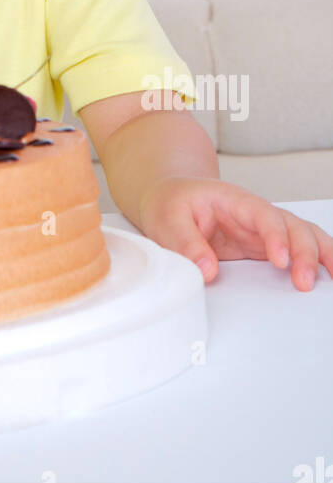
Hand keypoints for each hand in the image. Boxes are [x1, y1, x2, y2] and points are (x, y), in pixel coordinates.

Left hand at [137, 176, 332, 289]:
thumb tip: (206, 271)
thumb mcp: (166, 218)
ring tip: (331, 281)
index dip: (275, 235)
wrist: (173, 199)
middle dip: (304, 252)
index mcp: (234, 201)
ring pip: (304, 235)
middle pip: (292, 225)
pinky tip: (329, 277)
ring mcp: (264, 230)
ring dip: (320, 255)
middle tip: (303, 283)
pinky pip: (299, 250)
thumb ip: (184, 242)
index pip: (263, 214)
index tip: (280, 260)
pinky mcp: (265, 247)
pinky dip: (318, 260)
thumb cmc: (172, 204)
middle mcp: (256, 214)